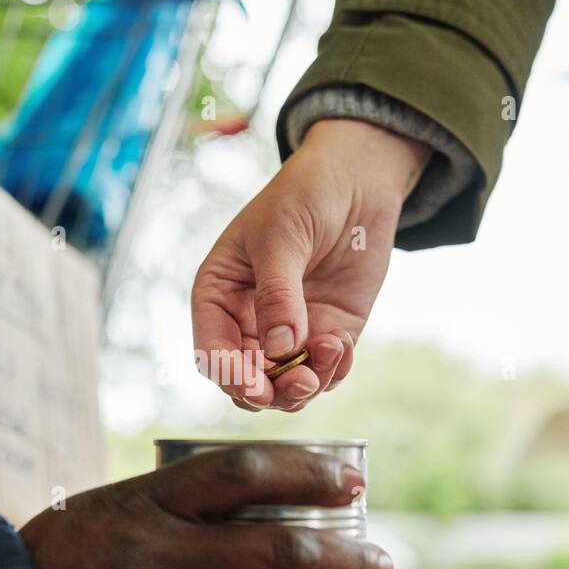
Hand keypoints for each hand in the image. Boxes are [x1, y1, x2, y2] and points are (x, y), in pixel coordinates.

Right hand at [19, 446, 395, 568]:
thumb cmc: (61, 562)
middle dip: (347, 559)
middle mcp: (161, 555)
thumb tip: (267, 502)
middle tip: (383, 565)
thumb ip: (177, 505)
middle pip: (279, 550)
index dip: (308, 474)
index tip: (353, 484)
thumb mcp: (110, 509)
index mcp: (147, 502)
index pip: (244, 473)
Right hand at [192, 118, 429, 410]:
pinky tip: (343, 344)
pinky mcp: (327, 332)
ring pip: (287, 385)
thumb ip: (278, 295)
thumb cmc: (304, 195)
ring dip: (308, 383)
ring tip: (333, 351)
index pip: (213, 351)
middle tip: (302, 382)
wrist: (356, 179)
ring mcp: (290, 330)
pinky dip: (334, 370)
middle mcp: (249, 321)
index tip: (257, 388)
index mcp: (219, 295)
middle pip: (249, 379)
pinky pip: (324, 371)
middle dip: (273, 390)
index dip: (231, 375)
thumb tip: (280, 349)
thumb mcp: (281, 238)